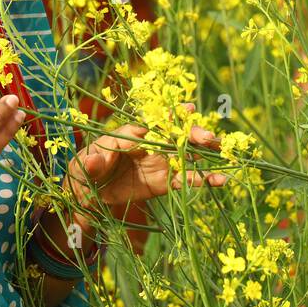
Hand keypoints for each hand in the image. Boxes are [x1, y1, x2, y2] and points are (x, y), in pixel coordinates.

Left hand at [61, 103, 226, 229]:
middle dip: (191, 134)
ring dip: (204, 152)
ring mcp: (159, 163)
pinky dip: (202, 180)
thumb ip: (92, 162)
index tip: (187, 111)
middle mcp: (149, 145)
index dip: (169, 117)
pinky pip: (184, 180)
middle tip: (208, 137)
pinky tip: (220, 181)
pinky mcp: (164, 182)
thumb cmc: (85, 170)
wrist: (89, 195)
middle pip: (174, 135)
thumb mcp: (84, 166)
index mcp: (130, 134)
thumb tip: (96, 157)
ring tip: (223, 153)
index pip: (151, 123)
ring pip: (185, 154)